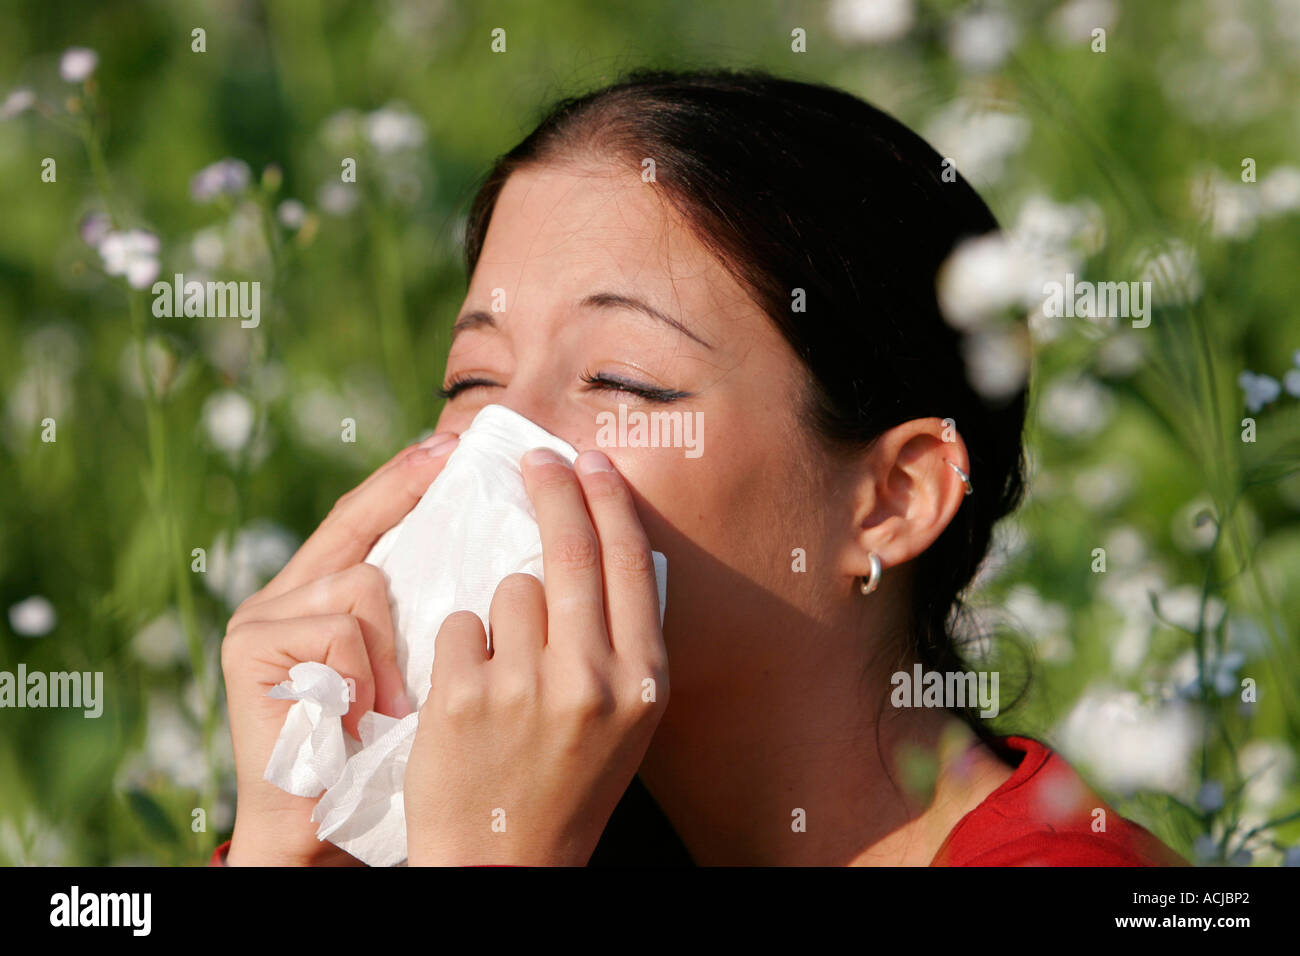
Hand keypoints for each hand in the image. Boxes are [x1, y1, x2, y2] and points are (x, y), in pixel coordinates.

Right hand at [221, 433, 458, 865]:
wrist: (325, 829)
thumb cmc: (378, 754)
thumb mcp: (407, 668)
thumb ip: (417, 612)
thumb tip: (487, 552)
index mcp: (317, 598)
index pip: (364, 523)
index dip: (403, 480)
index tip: (449, 445)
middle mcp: (282, 596)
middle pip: (354, 524)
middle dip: (403, 487)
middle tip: (449, 452)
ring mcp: (261, 618)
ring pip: (363, 583)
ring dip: (392, 646)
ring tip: (391, 702)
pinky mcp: (248, 646)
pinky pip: (343, 625)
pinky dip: (367, 670)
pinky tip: (363, 713)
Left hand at [403, 447, 668, 865]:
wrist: (502, 865)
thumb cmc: (569, 784)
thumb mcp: (627, 721)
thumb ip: (625, 643)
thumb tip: (612, 544)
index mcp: (643, 683)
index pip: (630, 563)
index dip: (610, 501)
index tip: (591, 460)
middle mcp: (593, 681)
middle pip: (571, 550)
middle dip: (553, 487)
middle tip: (536, 456)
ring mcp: (524, 688)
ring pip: (510, 590)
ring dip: (504, 612)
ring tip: (505, 671)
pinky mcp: (460, 698)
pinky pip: (460, 624)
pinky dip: (461, 646)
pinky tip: (469, 692)